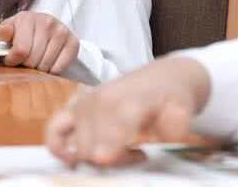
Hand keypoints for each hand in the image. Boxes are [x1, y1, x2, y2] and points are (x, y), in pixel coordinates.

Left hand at [0, 12, 80, 75]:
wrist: (44, 27)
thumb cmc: (23, 32)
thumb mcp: (9, 30)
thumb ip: (3, 32)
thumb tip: (2, 33)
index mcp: (27, 18)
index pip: (21, 50)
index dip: (13, 61)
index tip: (11, 61)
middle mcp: (47, 22)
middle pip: (33, 60)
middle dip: (25, 66)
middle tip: (24, 62)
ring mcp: (62, 32)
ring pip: (46, 66)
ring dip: (38, 70)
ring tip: (34, 62)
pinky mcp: (73, 43)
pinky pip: (59, 68)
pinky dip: (51, 72)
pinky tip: (47, 64)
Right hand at [45, 56, 210, 167]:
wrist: (162, 77)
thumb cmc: (170, 96)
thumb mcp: (183, 107)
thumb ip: (178, 121)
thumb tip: (169, 132)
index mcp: (124, 103)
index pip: (108, 143)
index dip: (120, 158)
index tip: (140, 156)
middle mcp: (99, 102)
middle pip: (93, 152)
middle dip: (114, 161)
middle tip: (136, 153)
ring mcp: (84, 103)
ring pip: (78, 148)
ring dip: (96, 156)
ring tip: (120, 148)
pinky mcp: (74, 105)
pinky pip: (54, 130)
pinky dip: (58, 148)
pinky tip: (72, 160)